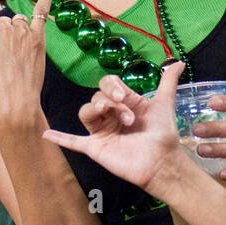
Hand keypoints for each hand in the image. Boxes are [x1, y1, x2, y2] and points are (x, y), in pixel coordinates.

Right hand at [0, 0, 53, 114]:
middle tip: (0, 62)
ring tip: (14, 58)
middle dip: (1, 36)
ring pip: (18, 22)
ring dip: (17, 33)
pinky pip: (41, 11)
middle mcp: (0, 26)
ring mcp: (20, 31)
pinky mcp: (37, 38)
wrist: (12, 105)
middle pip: (1, 20)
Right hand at [43, 60, 190, 197]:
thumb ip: (168, 82)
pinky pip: (74, 141)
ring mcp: (101, 132)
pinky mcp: (96, 148)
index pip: (108, 85)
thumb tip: (178, 62)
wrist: (162, 162)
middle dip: (111, 103)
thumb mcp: (164, 103)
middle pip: (96, 98)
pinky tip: (46, 134)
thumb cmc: (163, 134)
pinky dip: (60, 138)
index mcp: (124, 103)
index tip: (124, 96)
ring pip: (85, 112)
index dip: (113, 88)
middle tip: (128, 117)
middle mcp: (111, 116)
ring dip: (95, 111)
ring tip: (110, 116)